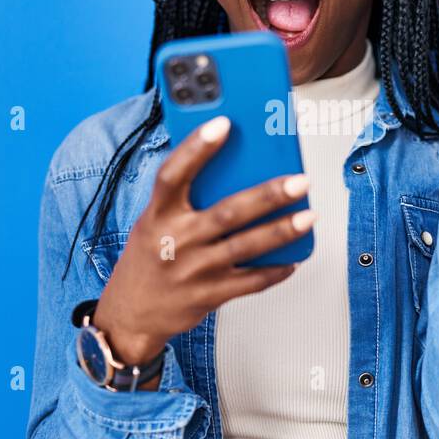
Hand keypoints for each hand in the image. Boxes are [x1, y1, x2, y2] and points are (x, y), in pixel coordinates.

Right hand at [92, 115, 312, 367]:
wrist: (130, 315)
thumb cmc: (148, 259)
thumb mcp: (153, 222)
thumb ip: (184, 200)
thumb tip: (232, 169)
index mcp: (157, 215)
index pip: (173, 174)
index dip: (197, 148)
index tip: (223, 123)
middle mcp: (175, 240)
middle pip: (227, 212)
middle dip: (268, 195)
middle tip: (299, 181)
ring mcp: (194, 270)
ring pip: (246, 246)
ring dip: (282, 231)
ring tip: (309, 215)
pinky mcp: (208, 295)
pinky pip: (251, 281)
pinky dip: (276, 270)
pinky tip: (294, 257)